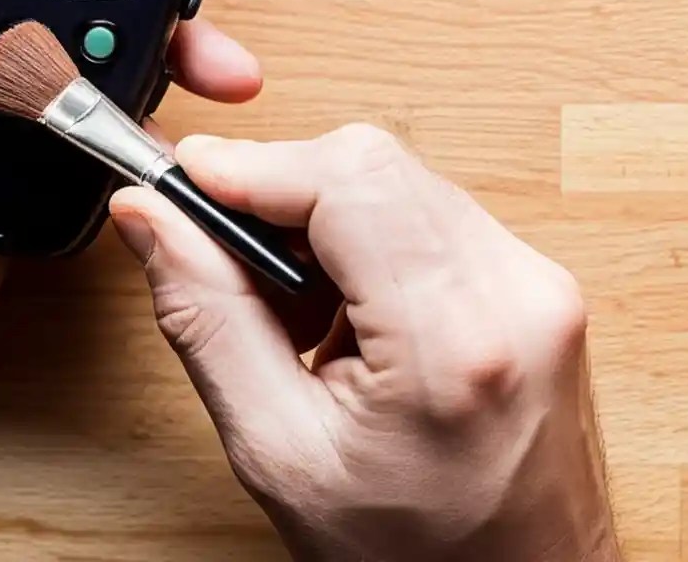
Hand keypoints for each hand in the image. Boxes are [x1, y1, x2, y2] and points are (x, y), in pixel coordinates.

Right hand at [110, 125, 620, 561]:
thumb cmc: (414, 559)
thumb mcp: (279, 453)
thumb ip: (207, 320)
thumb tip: (149, 219)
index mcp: (454, 340)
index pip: (348, 178)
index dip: (251, 164)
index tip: (184, 180)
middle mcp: (517, 293)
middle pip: (373, 164)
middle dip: (279, 191)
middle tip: (225, 257)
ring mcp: (538, 284)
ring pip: (399, 180)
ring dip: (322, 221)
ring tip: (294, 313)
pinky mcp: (536, 286)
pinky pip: (430, 214)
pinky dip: (365, 241)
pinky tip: (342, 314)